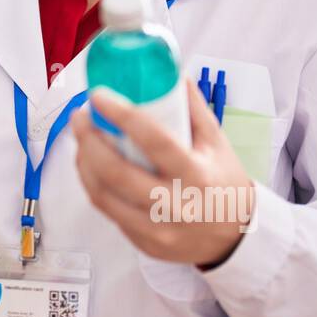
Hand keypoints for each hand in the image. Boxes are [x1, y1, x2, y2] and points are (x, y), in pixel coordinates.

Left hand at [71, 77, 254, 268]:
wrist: (235, 238)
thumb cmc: (224, 183)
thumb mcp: (217, 143)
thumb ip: (193, 108)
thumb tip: (171, 73)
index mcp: (196, 175)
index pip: (155, 141)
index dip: (122, 115)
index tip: (99, 96)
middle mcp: (175, 206)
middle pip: (116, 173)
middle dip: (89, 140)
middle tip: (80, 117)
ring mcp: (157, 230)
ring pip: (103, 194)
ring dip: (84, 162)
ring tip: (82, 139)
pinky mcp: (143, 243)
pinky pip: (108, 210)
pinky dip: (93, 183)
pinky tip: (91, 164)